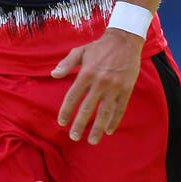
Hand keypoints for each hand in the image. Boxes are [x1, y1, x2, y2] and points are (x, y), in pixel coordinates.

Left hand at [51, 28, 143, 143]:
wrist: (125, 40)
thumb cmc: (100, 47)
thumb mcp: (80, 51)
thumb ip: (66, 63)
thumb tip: (54, 74)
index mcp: (86, 73)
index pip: (73, 97)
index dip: (66, 111)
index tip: (62, 123)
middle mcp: (99, 82)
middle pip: (87, 108)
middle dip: (79, 125)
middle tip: (74, 137)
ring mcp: (114, 86)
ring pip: (104, 112)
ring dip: (97, 128)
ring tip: (91, 141)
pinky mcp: (126, 89)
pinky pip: (120, 108)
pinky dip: (114, 120)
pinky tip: (109, 130)